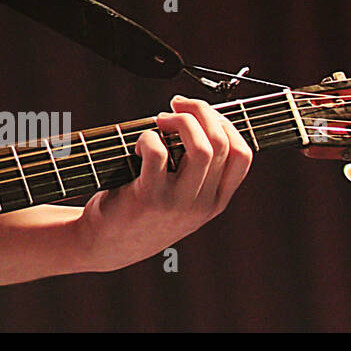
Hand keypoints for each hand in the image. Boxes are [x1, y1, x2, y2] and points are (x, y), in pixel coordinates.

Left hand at [74, 94, 252, 272]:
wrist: (107, 245)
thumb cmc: (143, 211)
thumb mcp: (182, 200)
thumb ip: (194, 170)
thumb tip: (193, 118)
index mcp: (216, 201)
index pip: (242, 155)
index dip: (225, 123)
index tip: (202, 112)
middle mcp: (203, 203)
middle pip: (222, 144)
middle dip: (201, 111)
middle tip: (176, 105)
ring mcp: (178, 202)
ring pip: (200, 148)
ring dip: (180, 121)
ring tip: (160, 121)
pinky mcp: (149, 196)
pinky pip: (158, 153)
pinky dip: (149, 138)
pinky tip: (138, 145)